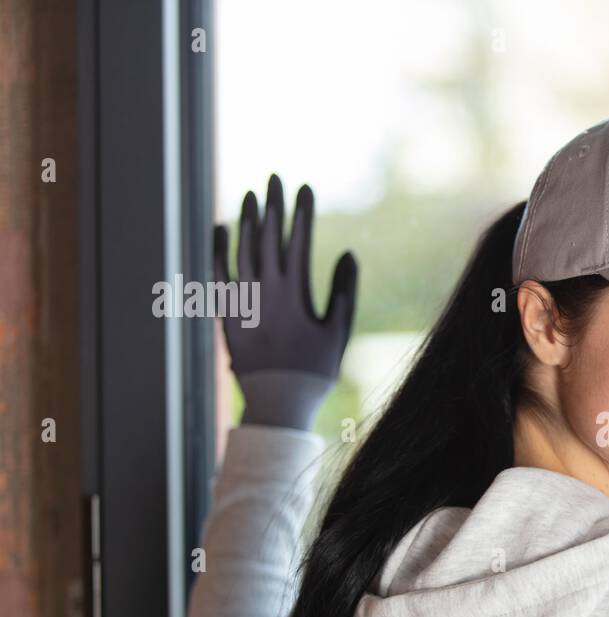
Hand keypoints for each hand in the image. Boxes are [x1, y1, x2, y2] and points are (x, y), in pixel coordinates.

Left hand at [214, 174, 357, 428]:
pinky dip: (218, 248)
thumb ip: (344, 292)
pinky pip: (217, 273)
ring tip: (252, 195)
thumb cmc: (314, 372)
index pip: (299, 242)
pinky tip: (221, 227)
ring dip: (247, 220)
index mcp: (296, 295)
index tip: (306, 188)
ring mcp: (243, 300)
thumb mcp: (338, 333)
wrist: (277, 403)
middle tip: (274, 178)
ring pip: (242, 250)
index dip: (303, 213)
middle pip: (268, 238)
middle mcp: (266, 292)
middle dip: (273, 206)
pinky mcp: (226, 312)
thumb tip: (348, 254)